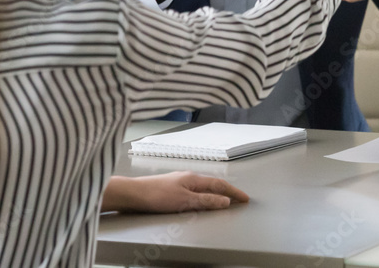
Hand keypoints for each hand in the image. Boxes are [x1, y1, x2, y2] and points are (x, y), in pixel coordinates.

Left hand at [101, 172, 248, 212]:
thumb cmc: (157, 196)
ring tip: (225, 200)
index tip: (245, 199)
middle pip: (213, 184)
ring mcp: (179, 181)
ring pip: (203, 186)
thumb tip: (226, 201)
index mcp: (194, 179)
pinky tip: (201, 199)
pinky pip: (194, 190)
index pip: (220, 185)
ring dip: (216, 193)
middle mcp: (188, 177)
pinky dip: (204, 194)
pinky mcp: (171, 188)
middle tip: (240, 199)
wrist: (132, 193)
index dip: (234, 192)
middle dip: (228, 191)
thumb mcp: (185, 201)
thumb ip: (206, 201)